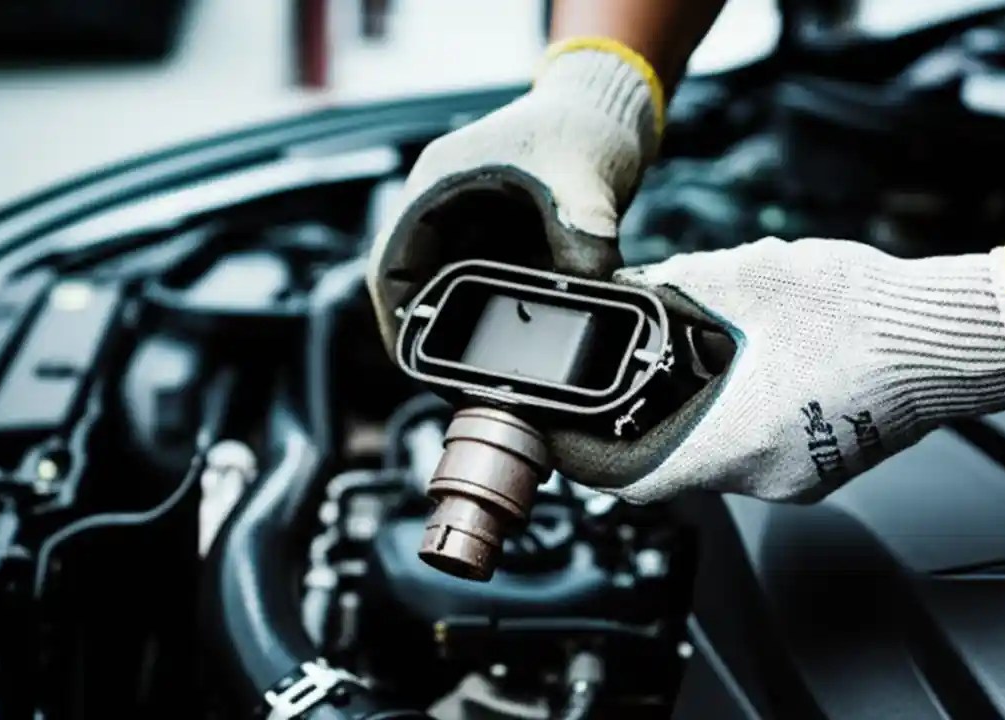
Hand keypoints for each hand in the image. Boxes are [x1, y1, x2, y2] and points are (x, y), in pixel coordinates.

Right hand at [366, 42, 663, 351]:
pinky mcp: (504, 238)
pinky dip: (497, 317)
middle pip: (416, 284)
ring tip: (484, 376)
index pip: (393, 262)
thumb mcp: (583, 182)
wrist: (611, 101)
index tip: (412, 360)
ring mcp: (473, 224)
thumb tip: (589, 299)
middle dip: (430, 334)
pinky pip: (488, 287)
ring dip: (464, 329)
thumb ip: (584, 241)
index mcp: (438, 187)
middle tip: (451, 383)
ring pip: (450, 291)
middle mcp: (445, 207)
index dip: (396, 316)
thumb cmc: (581, 125)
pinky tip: (520, 346)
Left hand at [550, 236, 1004, 502]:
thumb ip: (678, 285)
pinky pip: (763, 454)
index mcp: (739, 440)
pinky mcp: (826, 469)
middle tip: (635, 379)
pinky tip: (753, 376)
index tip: (569, 435)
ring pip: (722, 459)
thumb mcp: (750, 278)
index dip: (590, 459)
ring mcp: (802, 479)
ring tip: (700, 365)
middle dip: (650, 423)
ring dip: (701, 419)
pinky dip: (742, 422)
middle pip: (678, 464)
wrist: (951, 335)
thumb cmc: (863, 312)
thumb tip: (636, 288)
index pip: (634, 479)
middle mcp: (767, 477)